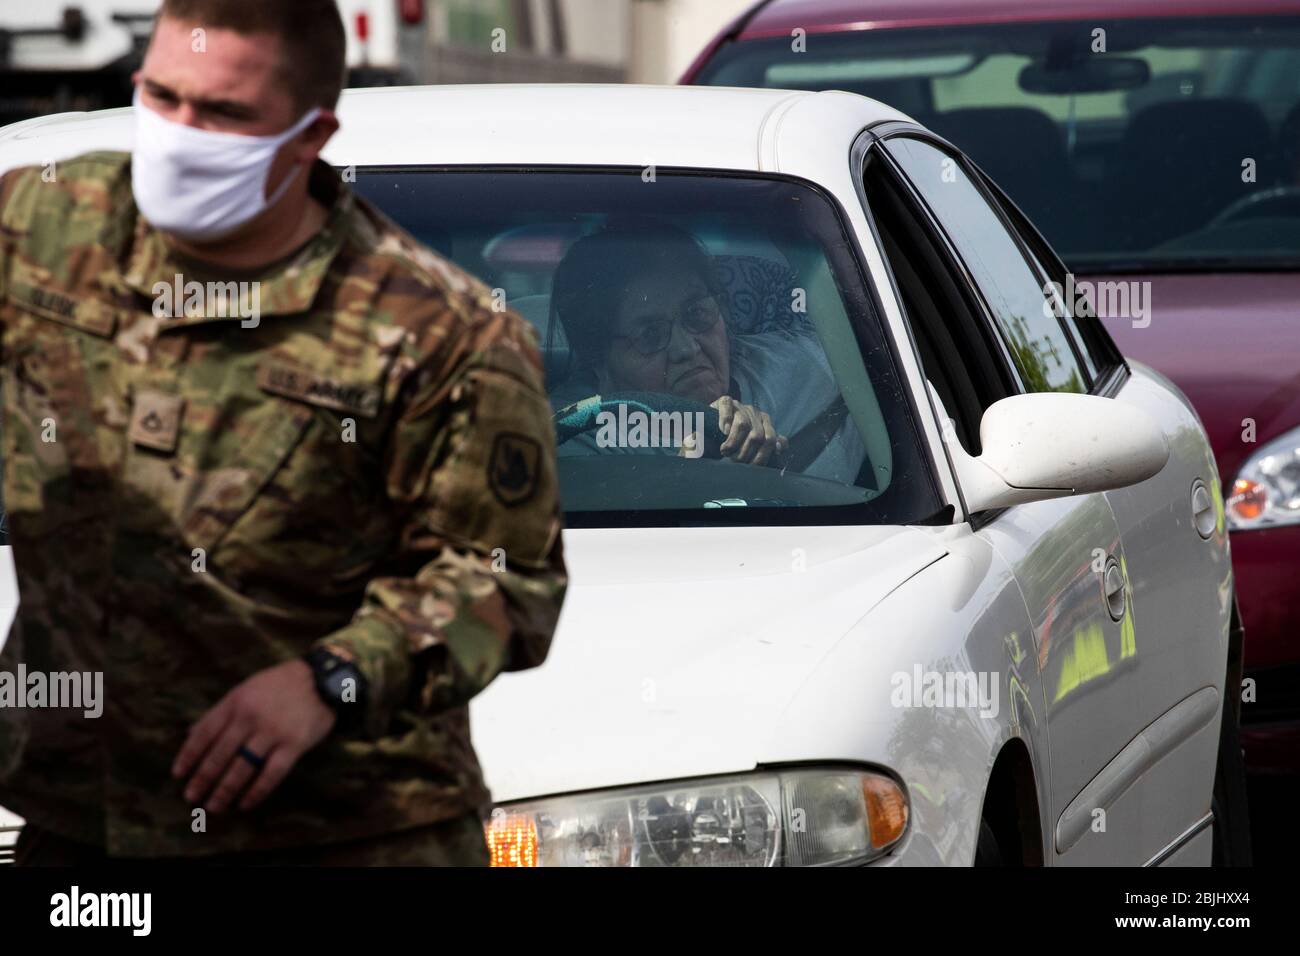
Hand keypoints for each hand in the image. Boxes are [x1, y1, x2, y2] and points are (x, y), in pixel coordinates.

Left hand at [172, 659, 336, 812]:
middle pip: (220, 754)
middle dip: (203, 779)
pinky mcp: (294, 744)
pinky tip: (245, 803)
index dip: (189, 756)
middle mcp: (251, 717)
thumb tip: (190, 733)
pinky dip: (256, 792)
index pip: (205, 733)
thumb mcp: (245, 689)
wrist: (320, 679)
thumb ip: (219, 711)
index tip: (178, 774)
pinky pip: (271, 774)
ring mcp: (273, 731)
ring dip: (225, 790)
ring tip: (214, 805)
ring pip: (242, 767)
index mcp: (236, 702)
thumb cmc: (278, 685)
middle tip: (191, 797)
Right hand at [710, 396, 787, 465]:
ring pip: (742, 424)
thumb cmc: (737, 437)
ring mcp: (740, 406)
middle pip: (756, 435)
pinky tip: (722, 431)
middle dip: (744, 453)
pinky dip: (725, 420)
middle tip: (734, 460)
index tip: (749, 465)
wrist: (713, 423)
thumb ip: (770, 445)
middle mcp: (754, 412)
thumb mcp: (756, 443)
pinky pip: (728, 408)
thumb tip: (779, 448)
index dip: (760, 456)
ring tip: (725, 451)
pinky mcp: (725, 401)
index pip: (770, 440)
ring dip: (733, 442)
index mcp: (765, 421)